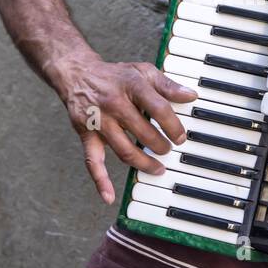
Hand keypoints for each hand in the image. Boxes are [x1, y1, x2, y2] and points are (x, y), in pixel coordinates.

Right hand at [56, 58, 196, 203]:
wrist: (77, 74)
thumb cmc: (115, 75)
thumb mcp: (142, 71)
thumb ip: (167, 84)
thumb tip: (190, 96)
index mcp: (132, 85)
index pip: (158, 108)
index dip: (173, 126)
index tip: (180, 138)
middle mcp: (114, 104)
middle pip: (143, 132)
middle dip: (160, 146)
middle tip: (168, 151)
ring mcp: (99, 122)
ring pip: (124, 150)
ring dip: (143, 163)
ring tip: (157, 168)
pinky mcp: (86, 135)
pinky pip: (92, 161)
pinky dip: (100, 181)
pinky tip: (109, 197)